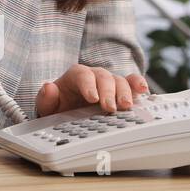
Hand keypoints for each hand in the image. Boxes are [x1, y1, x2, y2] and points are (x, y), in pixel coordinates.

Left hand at [35, 64, 149, 116]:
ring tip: (126, 106)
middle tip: (110, 107)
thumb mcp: (48, 106)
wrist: (69, 115)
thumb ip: (46, 98)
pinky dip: (139, 84)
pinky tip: (143, 91)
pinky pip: (132, 83)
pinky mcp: (122, 92)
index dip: (88, 85)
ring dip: (125, 92)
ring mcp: (110, 83)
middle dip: (108, 92)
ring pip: (120, 81)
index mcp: (76, 76)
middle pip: (103, 77)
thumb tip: (48, 87)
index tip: (92, 98)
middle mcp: (94, 76)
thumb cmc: (60, 108)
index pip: (82, 74)